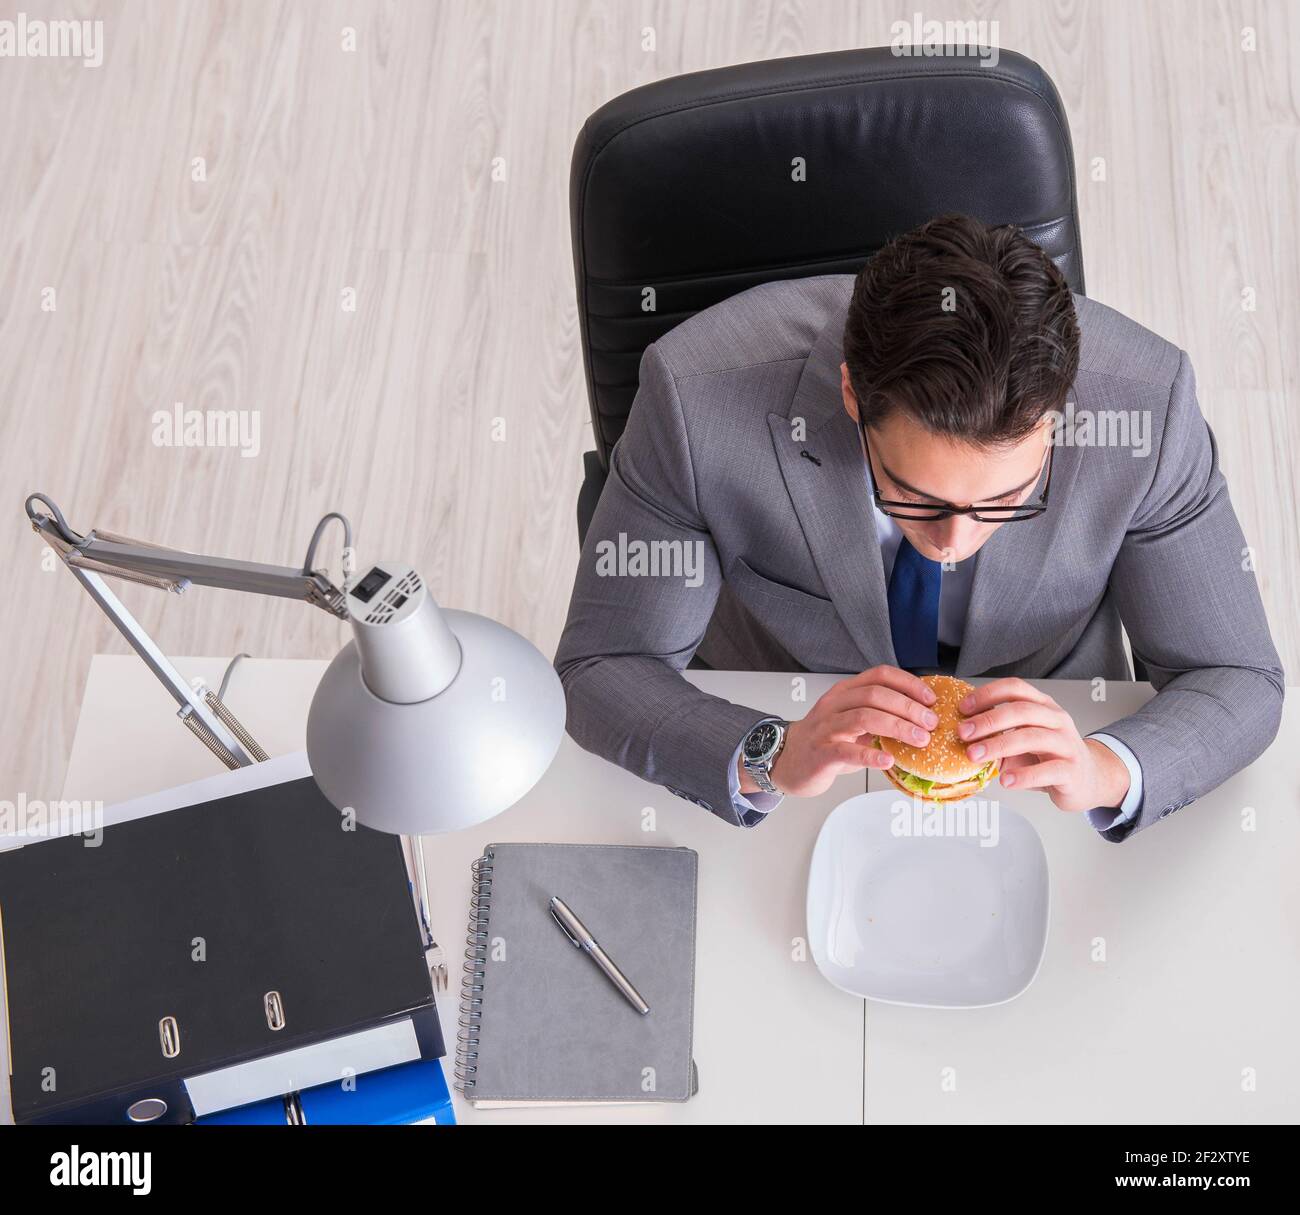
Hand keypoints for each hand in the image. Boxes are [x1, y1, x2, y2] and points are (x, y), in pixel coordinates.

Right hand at [739, 665, 938, 797]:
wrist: (787, 761)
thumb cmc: (825, 742)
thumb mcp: (851, 722)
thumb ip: (878, 716)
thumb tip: (921, 719)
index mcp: (845, 692)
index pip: (879, 675)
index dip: (908, 684)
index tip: (930, 699)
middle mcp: (835, 704)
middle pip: (875, 695)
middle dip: (908, 707)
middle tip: (930, 723)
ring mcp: (826, 728)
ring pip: (864, 717)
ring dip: (897, 727)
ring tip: (919, 740)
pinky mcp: (821, 753)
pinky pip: (847, 750)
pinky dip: (871, 755)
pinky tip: (888, 760)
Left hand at [956, 678, 1130, 811]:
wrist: (1087, 779)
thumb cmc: (1049, 756)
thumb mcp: (1023, 738)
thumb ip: (998, 733)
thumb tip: (960, 732)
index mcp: (1043, 705)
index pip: (1015, 688)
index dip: (988, 694)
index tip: (963, 707)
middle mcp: (1057, 720)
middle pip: (1021, 710)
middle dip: (988, 720)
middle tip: (963, 733)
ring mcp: (1067, 744)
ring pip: (1032, 737)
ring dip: (999, 745)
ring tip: (975, 756)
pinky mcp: (1072, 770)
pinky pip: (1047, 770)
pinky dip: (1024, 775)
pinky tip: (1006, 780)